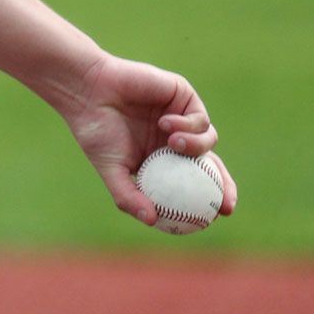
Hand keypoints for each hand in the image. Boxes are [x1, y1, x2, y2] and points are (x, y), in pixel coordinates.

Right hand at [61, 55, 237, 227]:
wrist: (88, 92)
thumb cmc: (95, 130)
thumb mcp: (111, 169)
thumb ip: (129, 195)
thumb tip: (152, 221)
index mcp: (160, 159)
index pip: (193, 182)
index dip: (209, 199)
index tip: (218, 216)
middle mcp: (174, 140)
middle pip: (212, 165)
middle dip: (224, 184)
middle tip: (226, 202)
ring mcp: (181, 118)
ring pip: (209, 140)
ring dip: (196, 146)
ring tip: (172, 143)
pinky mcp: (183, 97)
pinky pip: (200, 118)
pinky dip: (187, 124)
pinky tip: (164, 122)